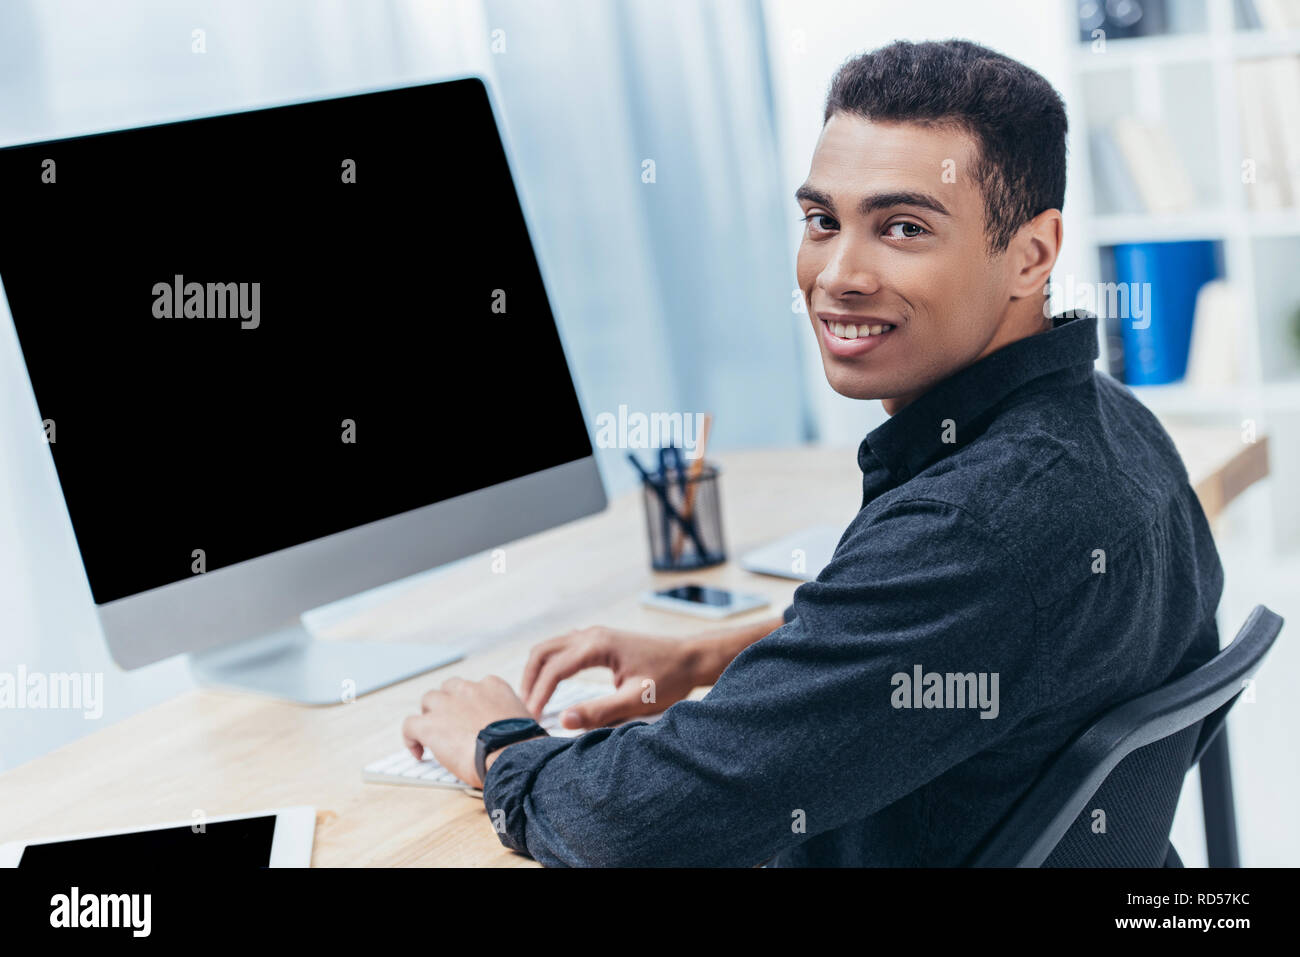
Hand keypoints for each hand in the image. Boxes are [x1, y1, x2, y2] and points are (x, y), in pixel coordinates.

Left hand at [402, 675, 532, 788]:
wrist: (510, 756)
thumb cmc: (522, 745)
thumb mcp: (523, 721)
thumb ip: (511, 718)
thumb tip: (512, 731)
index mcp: (493, 686)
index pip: (477, 687)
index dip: (471, 703)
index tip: (472, 719)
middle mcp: (468, 689)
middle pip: (449, 688)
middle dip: (448, 704)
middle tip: (452, 725)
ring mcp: (447, 705)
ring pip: (428, 700)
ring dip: (430, 715)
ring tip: (433, 735)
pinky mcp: (430, 724)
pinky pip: (410, 724)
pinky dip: (411, 737)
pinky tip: (418, 752)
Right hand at [520, 626, 702, 728]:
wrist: (691, 657)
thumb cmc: (669, 678)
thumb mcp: (636, 700)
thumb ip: (599, 711)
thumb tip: (563, 720)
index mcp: (598, 645)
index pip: (554, 669)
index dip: (538, 695)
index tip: (531, 720)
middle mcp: (591, 634)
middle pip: (543, 652)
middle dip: (529, 680)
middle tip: (525, 711)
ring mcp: (594, 634)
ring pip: (550, 648)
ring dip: (537, 672)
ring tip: (532, 701)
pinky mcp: (599, 640)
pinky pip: (562, 648)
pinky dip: (549, 665)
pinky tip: (549, 686)